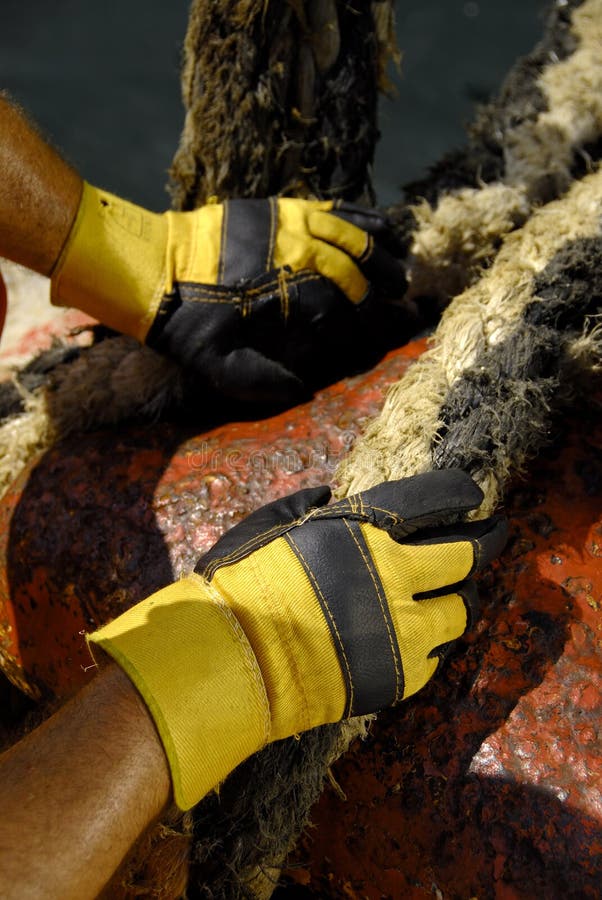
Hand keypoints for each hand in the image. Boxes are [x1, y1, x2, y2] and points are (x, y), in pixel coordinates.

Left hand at [51, 186, 405, 403]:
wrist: (153, 267)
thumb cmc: (185, 321)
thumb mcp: (216, 364)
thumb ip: (260, 381)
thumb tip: (302, 391)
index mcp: (289, 294)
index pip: (342, 314)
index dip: (364, 330)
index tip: (376, 342)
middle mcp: (299, 256)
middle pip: (357, 275)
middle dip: (382, 295)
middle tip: (400, 308)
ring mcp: (292, 226)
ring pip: (354, 238)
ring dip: (382, 257)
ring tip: (400, 273)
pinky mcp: (282, 207)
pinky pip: (334, 208)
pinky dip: (363, 216)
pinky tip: (384, 224)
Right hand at [90, 470, 505, 809]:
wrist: (232, 663)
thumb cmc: (241, 585)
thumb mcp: (268, 526)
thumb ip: (305, 507)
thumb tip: (330, 497)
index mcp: (367, 530)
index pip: (437, 499)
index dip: (461, 495)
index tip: (472, 496)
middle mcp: (397, 575)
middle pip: (468, 555)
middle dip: (487, 542)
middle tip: (493, 537)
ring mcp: (404, 631)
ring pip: (462, 610)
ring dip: (461, 597)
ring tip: (455, 594)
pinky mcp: (401, 677)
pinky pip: (437, 656)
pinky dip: (433, 642)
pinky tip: (420, 636)